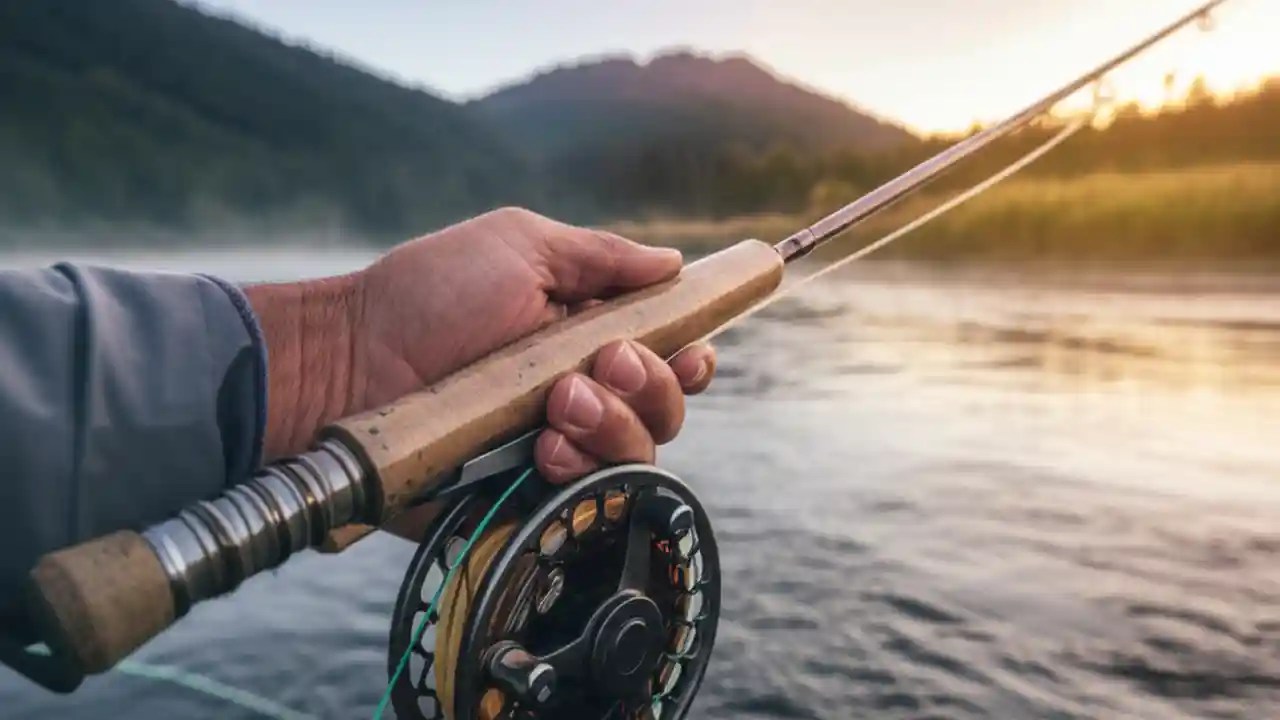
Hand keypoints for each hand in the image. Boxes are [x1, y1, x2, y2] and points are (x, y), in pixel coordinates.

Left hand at [245, 207, 715, 484]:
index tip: (688, 352)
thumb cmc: (426, 294)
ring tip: (557, 403)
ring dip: (612, 427)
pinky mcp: (526, 496)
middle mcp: (580, 395)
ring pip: (636, 458)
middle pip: (663, 411)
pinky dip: (577, 473)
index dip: (690, 360)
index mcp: (587, 336)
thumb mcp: (519, 248)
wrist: (347, 362)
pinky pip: (585, 501)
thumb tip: (675, 263)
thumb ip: (601, 257)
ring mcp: (555, 450)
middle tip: (597, 367)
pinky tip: (541, 451)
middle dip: (649, 388)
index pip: (668, 358)